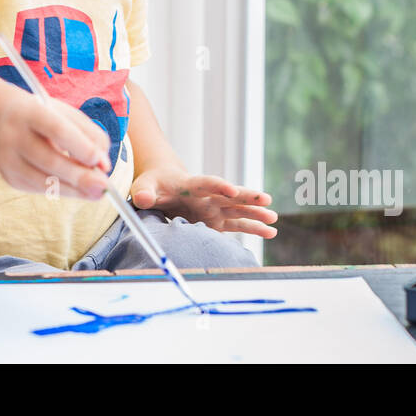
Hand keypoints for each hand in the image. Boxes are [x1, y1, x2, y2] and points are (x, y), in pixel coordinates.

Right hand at [0, 94, 113, 200]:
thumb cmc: (41, 114)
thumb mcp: (64, 113)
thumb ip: (89, 134)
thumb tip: (103, 166)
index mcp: (29, 111)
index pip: (57, 130)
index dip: (82, 148)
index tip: (102, 162)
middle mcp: (13, 135)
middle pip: (50, 161)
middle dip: (80, 177)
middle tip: (104, 187)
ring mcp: (7, 160)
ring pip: (45, 181)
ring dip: (75, 190)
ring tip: (97, 193)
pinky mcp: (10, 178)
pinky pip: (41, 189)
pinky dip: (63, 190)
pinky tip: (77, 189)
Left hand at [130, 166, 277, 237]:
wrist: (162, 184)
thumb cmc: (152, 185)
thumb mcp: (144, 186)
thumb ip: (143, 192)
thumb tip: (141, 198)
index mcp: (190, 183)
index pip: (207, 183)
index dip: (219, 185)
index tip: (232, 190)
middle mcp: (207, 195)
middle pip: (230, 194)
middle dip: (247, 197)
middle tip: (266, 199)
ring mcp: (214, 207)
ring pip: (238, 209)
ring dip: (255, 213)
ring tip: (273, 219)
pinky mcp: (215, 220)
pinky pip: (236, 224)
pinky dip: (252, 228)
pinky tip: (270, 232)